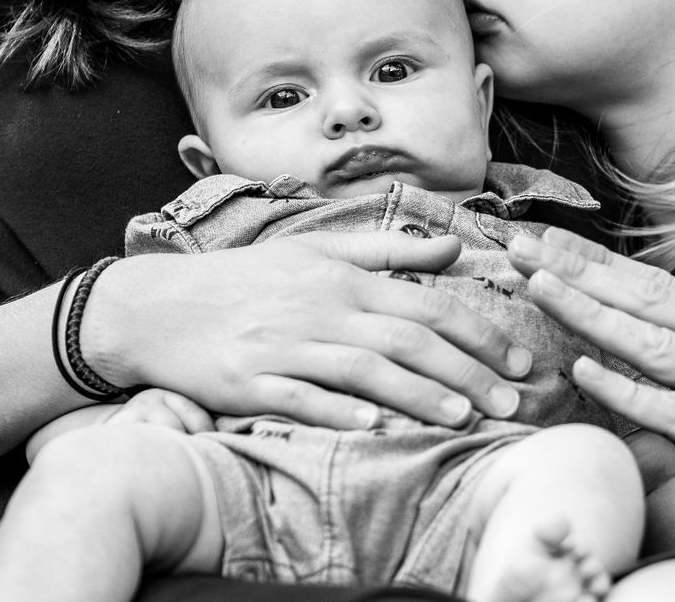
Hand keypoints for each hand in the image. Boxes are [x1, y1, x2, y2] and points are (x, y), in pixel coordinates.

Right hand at [83, 232, 531, 430]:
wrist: (156, 306)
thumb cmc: (247, 279)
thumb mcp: (318, 252)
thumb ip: (389, 250)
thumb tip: (455, 245)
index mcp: (343, 279)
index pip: (427, 303)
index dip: (478, 331)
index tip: (518, 359)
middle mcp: (321, 309)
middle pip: (407, 339)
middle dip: (466, 370)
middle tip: (510, 402)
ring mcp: (284, 345)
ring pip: (363, 369)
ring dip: (416, 394)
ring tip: (462, 418)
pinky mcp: (248, 380)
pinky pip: (298, 396)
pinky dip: (335, 411)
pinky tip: (370, 428)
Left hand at [506, 229, 674, 555]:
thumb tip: (659, 336)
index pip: (655, 284)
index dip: (596, 261)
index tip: (547, 239)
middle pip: (645, 298)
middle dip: (577, 270)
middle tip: (521, 246)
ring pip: (653, 343)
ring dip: (590, 312)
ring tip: (538, 287)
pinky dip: (628, 389)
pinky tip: (587, 371)